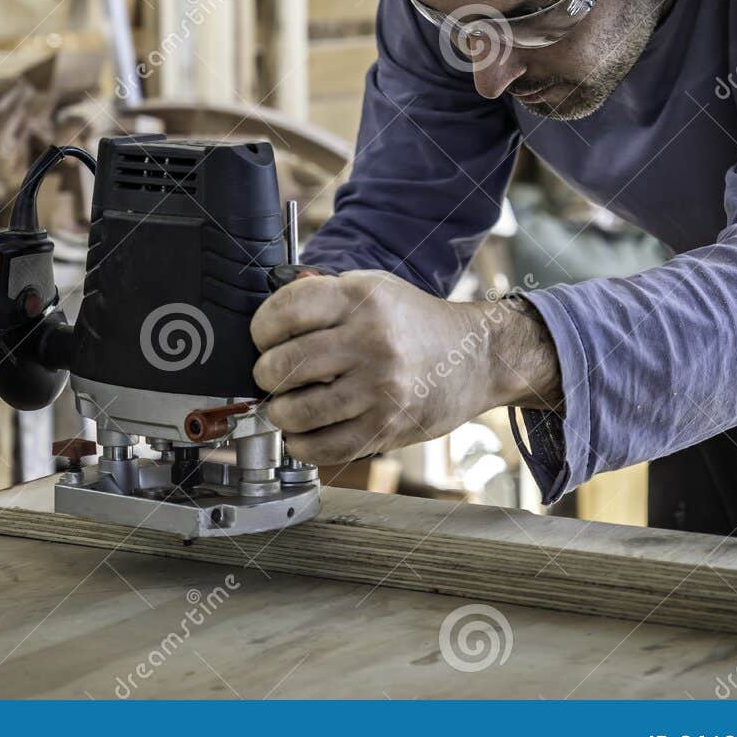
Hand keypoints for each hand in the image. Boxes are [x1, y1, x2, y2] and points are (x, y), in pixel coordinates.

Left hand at [250, 270, 561, 464]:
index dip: (261, 328)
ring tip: (286, 406)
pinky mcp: (387, 426)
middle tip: (272, 375)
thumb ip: (324, 295)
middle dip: (266, 373)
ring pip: (297, 411)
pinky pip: (324, 447)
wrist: (475, 357)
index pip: (286, 311)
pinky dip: (302, 445)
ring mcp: (380, 387)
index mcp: (363, 299)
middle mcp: (371, 341)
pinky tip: (303, 434)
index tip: (262, 338)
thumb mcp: (375, 288)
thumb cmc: (416, 323)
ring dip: (280, 413)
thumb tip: (271, 317)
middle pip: (284, 364)